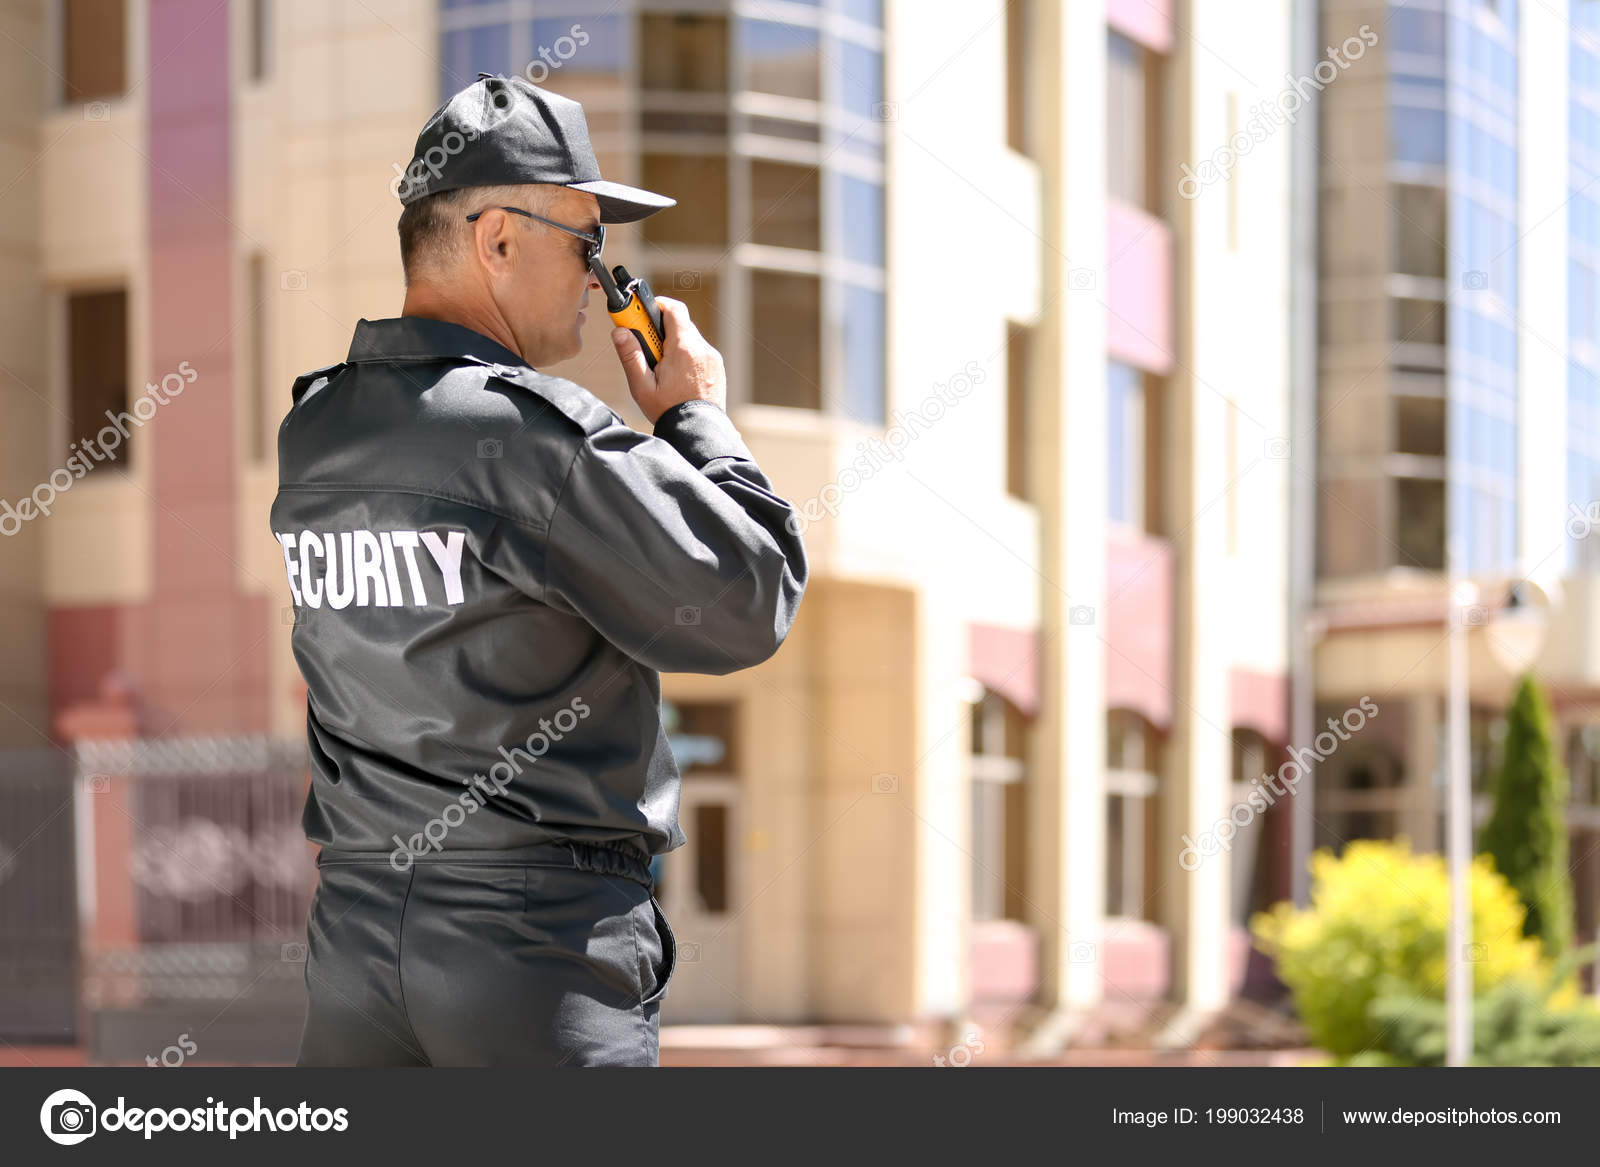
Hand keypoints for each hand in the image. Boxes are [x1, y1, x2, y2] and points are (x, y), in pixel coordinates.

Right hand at [611, 296, 726, 424]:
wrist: (698, 431)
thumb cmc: (669, 411)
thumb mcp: (642, 386)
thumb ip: (630, 356)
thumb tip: (620, 331)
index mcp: (683, 348)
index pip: (673, 309)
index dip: (656, 305)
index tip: (641, 314)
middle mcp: (702, 348)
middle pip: (680, 323)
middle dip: (661, 329)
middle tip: (646, 345)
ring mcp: (712, 358)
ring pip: (691, 338)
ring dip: (674, 344)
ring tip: (662, 367)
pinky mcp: (717, 368)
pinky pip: (700, 352)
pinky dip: (687, 356)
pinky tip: (677, 376)